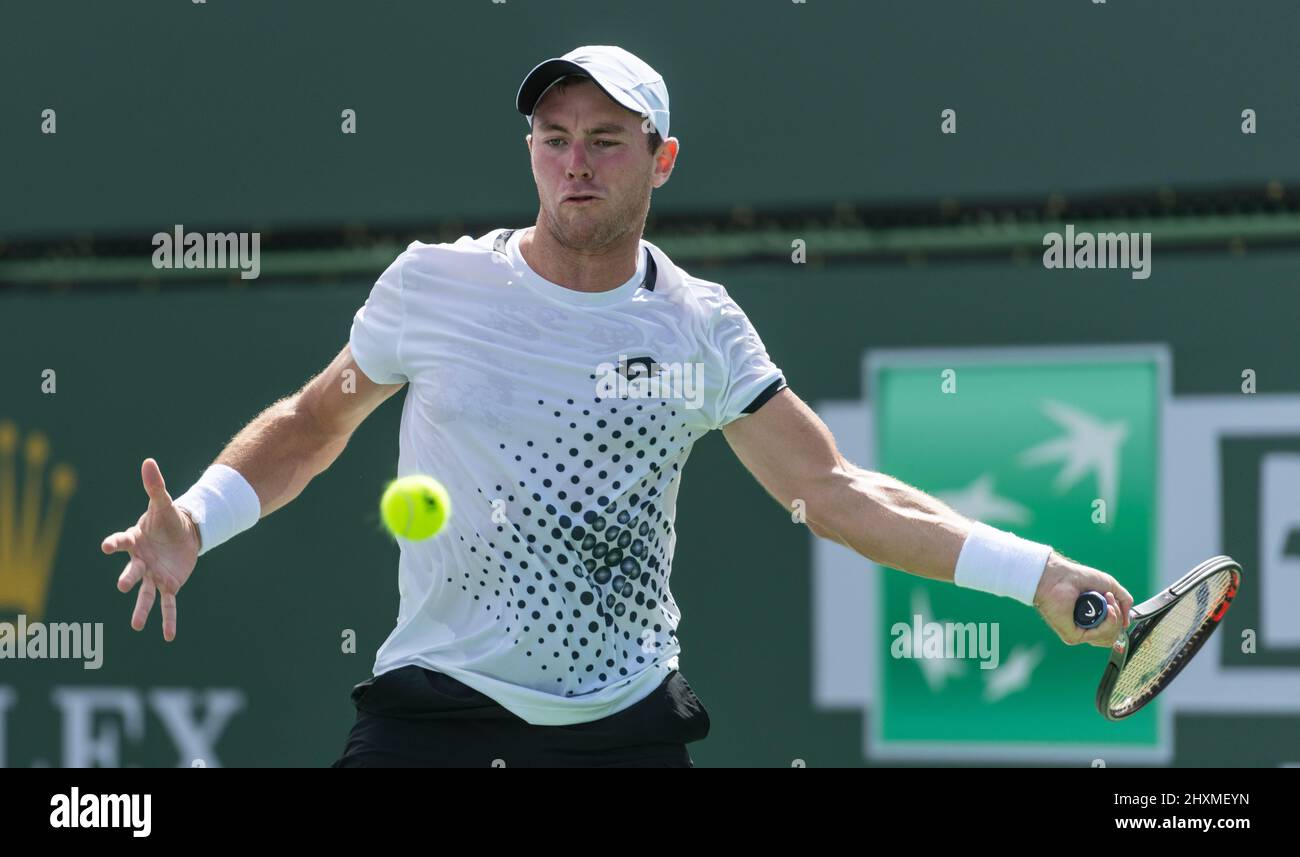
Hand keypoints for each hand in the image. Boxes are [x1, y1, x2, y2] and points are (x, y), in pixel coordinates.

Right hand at [100, 458, 199, 640]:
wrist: (184, 533)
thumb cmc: (167, 518)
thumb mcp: (163, 502)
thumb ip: (155, 485)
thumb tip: (148, 461)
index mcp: (135, 540)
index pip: (122, 541)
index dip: (115, 543)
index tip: (107, 545)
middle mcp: (141, 561)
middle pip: (132, 571)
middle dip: (127, 578)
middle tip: (121, 586)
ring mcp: (154, 575)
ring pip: (146, 594)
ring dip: (141, 609)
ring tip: (136, 625)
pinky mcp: (169, 584)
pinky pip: (168, 604)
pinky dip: (168, 620)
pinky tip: (167, 636)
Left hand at [1033, 551, 1133, 646]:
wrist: (1061, 575)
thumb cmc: (1080, 578)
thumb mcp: (1110, 586)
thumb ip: (1124, 601)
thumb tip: (1127, 622)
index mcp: (1093, 618)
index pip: (1113, 631)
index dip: (1118, 619)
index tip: (1113, 602)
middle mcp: (1086, 627)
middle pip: (1113, 637)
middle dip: (1117, 618)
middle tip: (1109, 600)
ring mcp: (1079, 632)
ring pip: (1108, 639)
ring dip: (1114, 620)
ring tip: (1107, 602)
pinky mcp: (1073, 636)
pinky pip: (1098, 637)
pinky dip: (1108, 623)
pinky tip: (1107, 610)